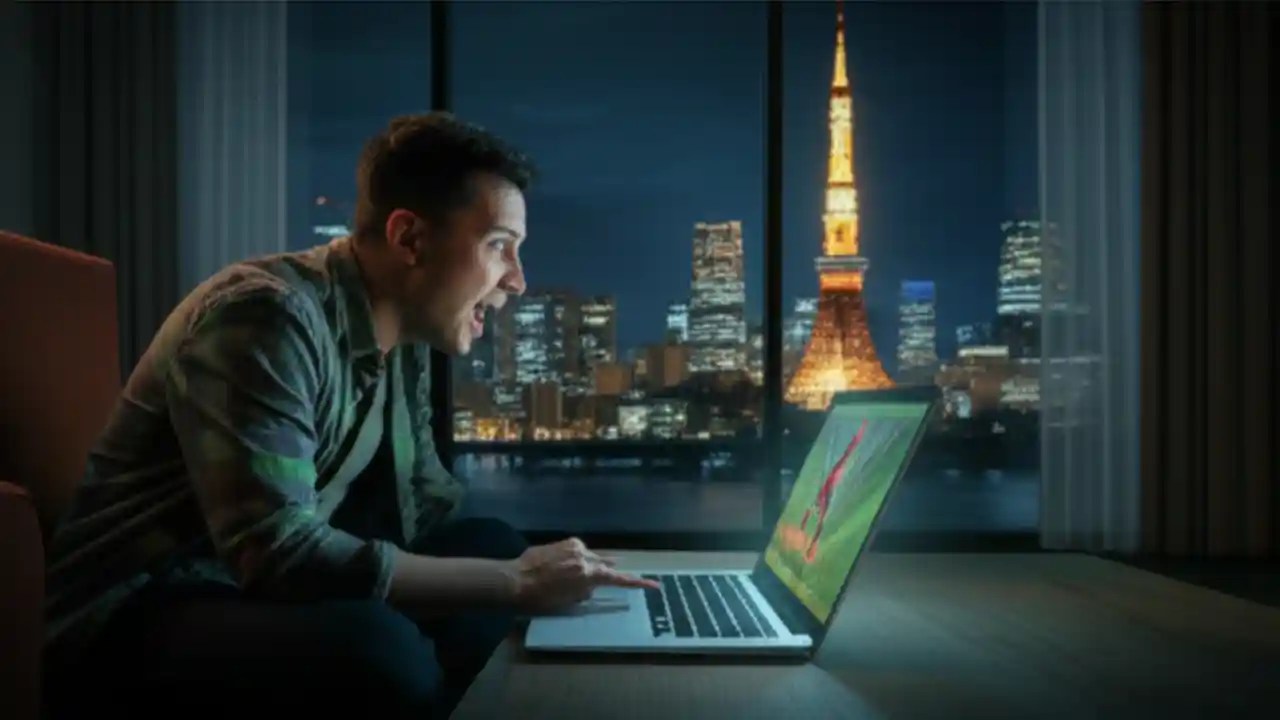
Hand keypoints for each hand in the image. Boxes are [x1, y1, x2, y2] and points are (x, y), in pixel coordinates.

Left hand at [508, 537, 658, 612]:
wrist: (514, 580)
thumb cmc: (540, 599)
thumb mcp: (567, 602)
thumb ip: (585, 590)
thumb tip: (591, 585)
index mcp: (587, 574)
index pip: (619, 579)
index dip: (638, 583)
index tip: (654, 585)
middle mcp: (584, 556)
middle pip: (605, 566)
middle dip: (608, 574)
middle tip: (608, 581)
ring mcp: (573, 547)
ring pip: (591, 557)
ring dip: (590, 566)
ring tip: (583, 576)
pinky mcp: (563, 542)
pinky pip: (578, 551)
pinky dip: (578, 559)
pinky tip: (568, 566)